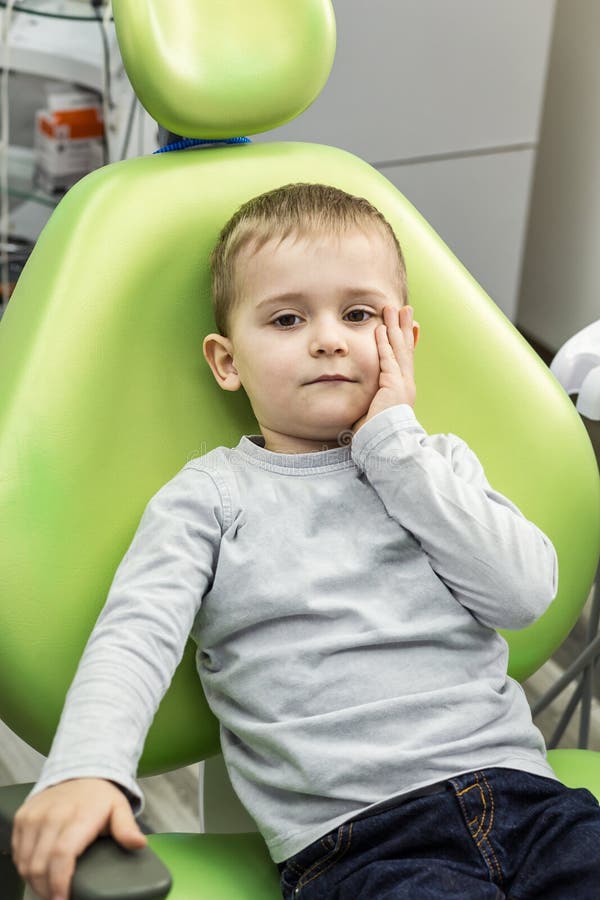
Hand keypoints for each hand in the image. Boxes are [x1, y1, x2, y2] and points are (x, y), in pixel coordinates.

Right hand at [11, 777, 146, 899]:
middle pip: (40, 865)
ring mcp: (34, 816)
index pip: (62, 855)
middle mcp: (52, 815)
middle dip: (47, 889)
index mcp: (79, 816)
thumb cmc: (100, 796)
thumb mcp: (119, 808)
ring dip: (35, 882)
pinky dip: (25, 867)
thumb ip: (127, 828)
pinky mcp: (23, 817)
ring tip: (49, 889)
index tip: (63, 899)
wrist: (79, 772)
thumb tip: (139, 844)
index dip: (59, 882)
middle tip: (59, 898)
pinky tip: (38, 873)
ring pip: (25, 862)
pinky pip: (17, 851)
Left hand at [352, 305, 418, 433]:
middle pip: (406, 349)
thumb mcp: (374, 414)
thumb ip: (371, 404)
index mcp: (402, 390)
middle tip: (404, 308)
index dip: (407, 342)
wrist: (387, 447)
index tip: (410, 327)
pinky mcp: (394, 386)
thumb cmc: (378, 437)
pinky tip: (380, 328)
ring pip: (399, 349)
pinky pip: (387, 359)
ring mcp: (402, 384)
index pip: (405, 360)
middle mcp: (406, 384)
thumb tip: (360, 405)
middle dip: (404, 327)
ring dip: (395, 327)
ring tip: (392, 308)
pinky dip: (384, 343)